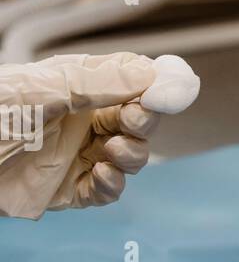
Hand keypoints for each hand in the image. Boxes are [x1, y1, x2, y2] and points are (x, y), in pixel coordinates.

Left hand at [0, 51, 159, 218]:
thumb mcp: (42, 91)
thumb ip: (98, 82)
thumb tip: (149, 71)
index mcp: (77, 85)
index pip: (130, 80)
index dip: (154, 85)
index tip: (172, 89)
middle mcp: (81, 119)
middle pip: (136, 120)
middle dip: (143, 121)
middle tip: (133, 121)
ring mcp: (76, 155)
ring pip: (127, 157)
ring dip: (132, 154)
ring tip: (115, 152)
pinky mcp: (68, 190)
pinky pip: (106, 191)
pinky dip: (113, 186)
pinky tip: (103, 176)